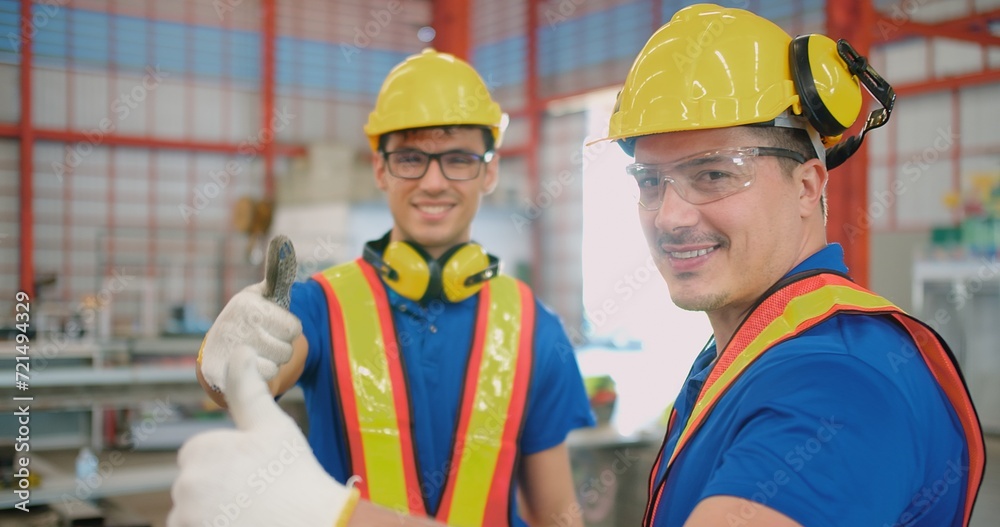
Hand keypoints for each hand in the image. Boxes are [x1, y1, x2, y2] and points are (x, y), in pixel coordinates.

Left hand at [169, 346, 358, 525]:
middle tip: (259, 495)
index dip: (231, 464)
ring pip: (195, 512)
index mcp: (199, 451)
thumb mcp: (273, 426)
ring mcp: (186, 519)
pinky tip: (242, 523)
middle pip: (197, 486)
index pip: (202, 456)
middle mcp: (184, 486)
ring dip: (215, 513)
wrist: (313, 524)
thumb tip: (240, 349)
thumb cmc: (295, 475)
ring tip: (253, 514)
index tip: (257, 473)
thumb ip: (249, 389)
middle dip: (221, 490)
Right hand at [199, 235, 300, 391]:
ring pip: (276, 365)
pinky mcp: (220, 373)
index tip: (275, 326)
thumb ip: (277, 275)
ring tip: (256, 353)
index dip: (289, 330)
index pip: (293, 328)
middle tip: (265, 341)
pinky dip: (260, 376)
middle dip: (281, 348)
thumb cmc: (249, 320)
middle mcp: (234, 324)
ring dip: (272, 362)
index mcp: (247, 304)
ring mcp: (227, 349)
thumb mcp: (261, 296)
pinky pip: (262, 380)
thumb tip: (283, 240)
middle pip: (287, 349)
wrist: (217, 350)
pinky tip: (249, 367)